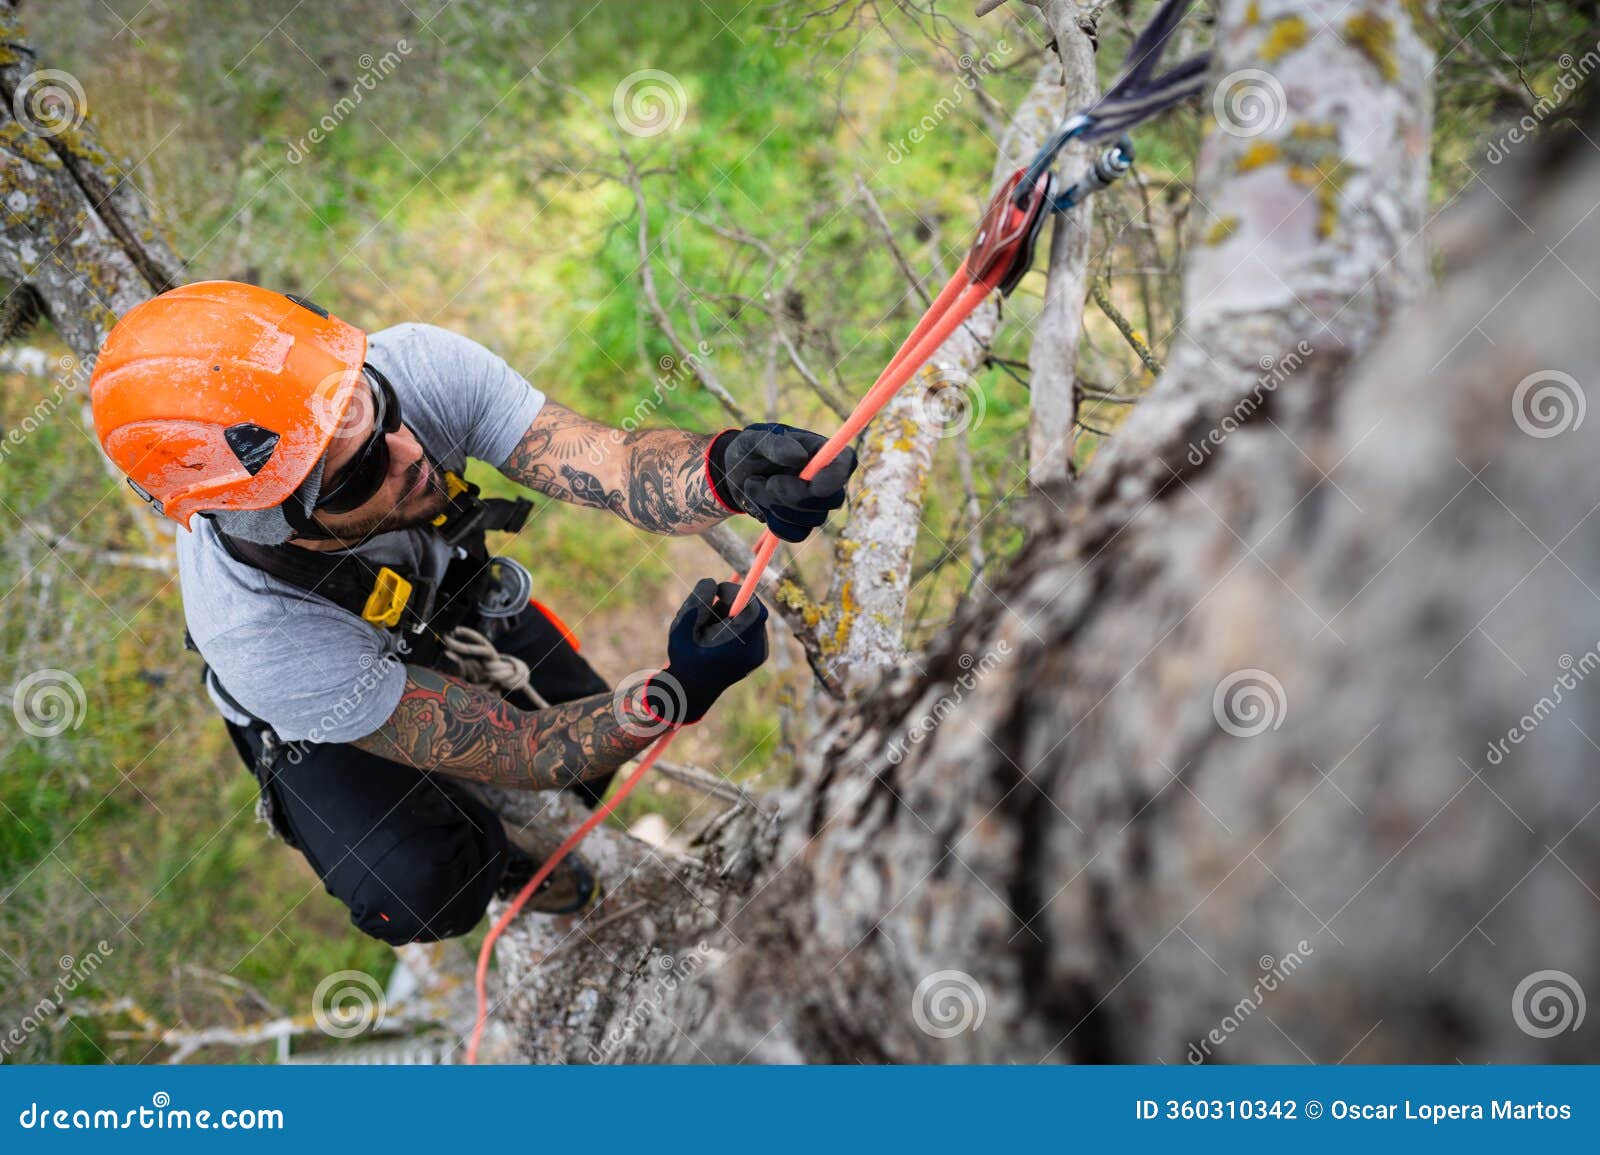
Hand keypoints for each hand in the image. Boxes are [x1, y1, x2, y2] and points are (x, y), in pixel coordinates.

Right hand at [644, 578, 768, 724]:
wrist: (692, 691)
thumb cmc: (684, 659)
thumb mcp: (682, 629)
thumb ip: (695, 603)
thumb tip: (712, 582)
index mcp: (738, 647)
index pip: (754, 610)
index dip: (739, 594)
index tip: (718, 591)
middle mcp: (755, 652)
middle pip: (754, 612)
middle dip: (732, 604)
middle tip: (711, 609)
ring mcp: (760, 654)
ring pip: (752, 619)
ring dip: (732, 615)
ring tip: (709, 630)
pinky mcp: (759, 655)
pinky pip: (752, 628)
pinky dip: (736, 625)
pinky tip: (719, 640)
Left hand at [707, 423, 857, 542]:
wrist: (736, 473)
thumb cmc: (752, 449)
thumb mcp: (755, 438)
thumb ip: (776, 444)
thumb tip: (799, 457)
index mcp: (822, 451)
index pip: (846, 463)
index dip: (836, 477)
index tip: (815, 485)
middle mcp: (825, 479)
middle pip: (833, 500)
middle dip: (798, 496)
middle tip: (771, 483)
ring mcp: (815, 505)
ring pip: (810, 520)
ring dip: (776, 505)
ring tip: (754, 484)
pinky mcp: (801, 524)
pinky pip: (796, 534)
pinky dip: (773, 521)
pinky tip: (760, 503)